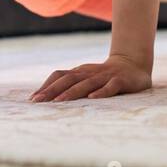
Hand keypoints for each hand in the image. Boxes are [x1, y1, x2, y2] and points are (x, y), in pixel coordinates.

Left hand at [29, 54, 151, 101]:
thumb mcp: (87, 78)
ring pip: (86, 83)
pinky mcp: (120, 81)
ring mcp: (105, 76)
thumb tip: (47, 98)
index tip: (33, 99)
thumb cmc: (105, 75)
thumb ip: (72, 85)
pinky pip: (110, 87)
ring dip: (71, 92)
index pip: (59, 75)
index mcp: (80, 72)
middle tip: (38, 101)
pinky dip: (100, 92)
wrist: (133, 64)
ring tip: (59, 101)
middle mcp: (90, 73)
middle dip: (52, 90)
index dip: (46, 85)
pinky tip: (92, 98)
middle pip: (68, 79)